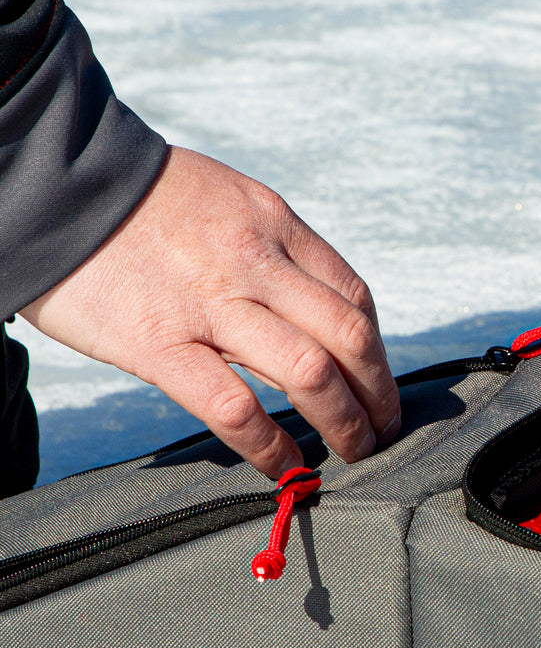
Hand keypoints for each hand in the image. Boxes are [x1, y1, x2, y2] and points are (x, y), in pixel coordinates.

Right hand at [21, 147, 399, 477]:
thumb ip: (269, 250)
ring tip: (354, 451)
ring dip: (346, 423)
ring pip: (310, 373)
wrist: (51, 181)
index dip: (376, 350)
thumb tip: (305, 309)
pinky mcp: (158, 343)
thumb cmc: (138, 199)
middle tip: (383, 429)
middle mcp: (255, 261)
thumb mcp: (225, 202)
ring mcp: (210, 303)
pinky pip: (234, 407)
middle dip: (379, 393)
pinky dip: (272, 446)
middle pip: (350, 338)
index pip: (353, 297)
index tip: (376, 382)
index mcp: (274, 223)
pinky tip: (286, 467)